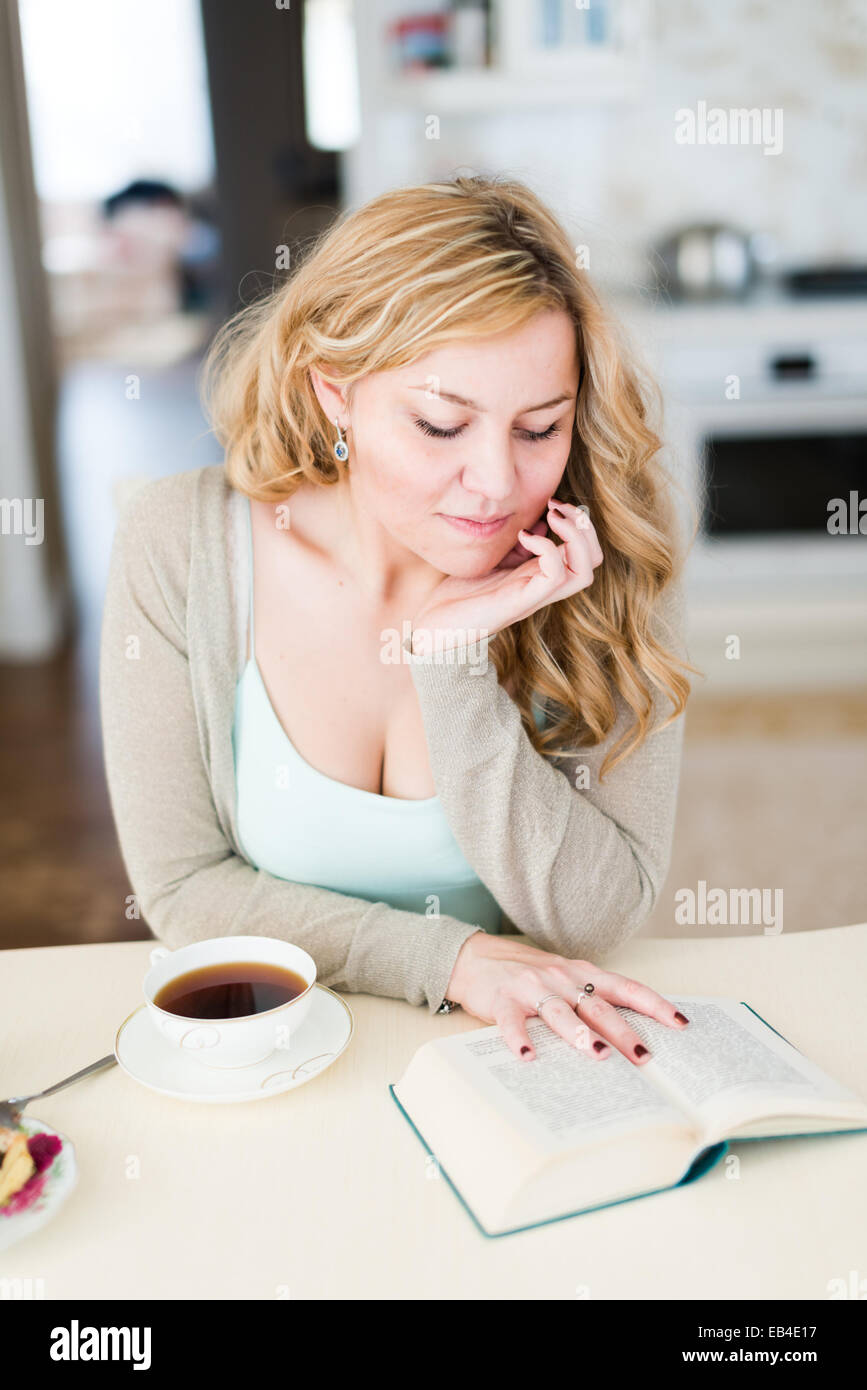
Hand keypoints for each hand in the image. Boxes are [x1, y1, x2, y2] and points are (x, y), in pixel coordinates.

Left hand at [410, 499, 602, 652]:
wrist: (436, 624)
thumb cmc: (461, 593)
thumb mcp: (494, 560)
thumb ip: (518, 546)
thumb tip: (539, 524)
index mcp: (540, 576)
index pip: (586, 553)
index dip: (579, 524)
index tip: (554, 504)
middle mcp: (544, 588)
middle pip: (593, 560)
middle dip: (584, 526)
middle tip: (557, 507)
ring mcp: (535, 596)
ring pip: (584, 571)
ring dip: (574, 536)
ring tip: (551, 517)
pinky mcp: (521, 602)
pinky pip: (554, 576)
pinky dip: (546, 548)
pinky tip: (524, 537)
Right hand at [445, 931, 689, 1062]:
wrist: (477, 957)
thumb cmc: (529, 975)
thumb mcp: (567, 979)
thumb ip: (593, 999)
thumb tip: (634, 1036)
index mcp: (583, 974)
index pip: (627, 988)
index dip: (655, 1005)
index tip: (681, 1024)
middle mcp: (562, 978)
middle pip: (598, 1006)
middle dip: (624, 1032)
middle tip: (645, 1057)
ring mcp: (532, 988)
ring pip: (560, 1012)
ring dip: (579, 1033)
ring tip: (596, 1053)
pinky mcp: (502, 1001)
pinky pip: (512, 1022)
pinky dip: (520, 1039)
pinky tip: (528, 1056)